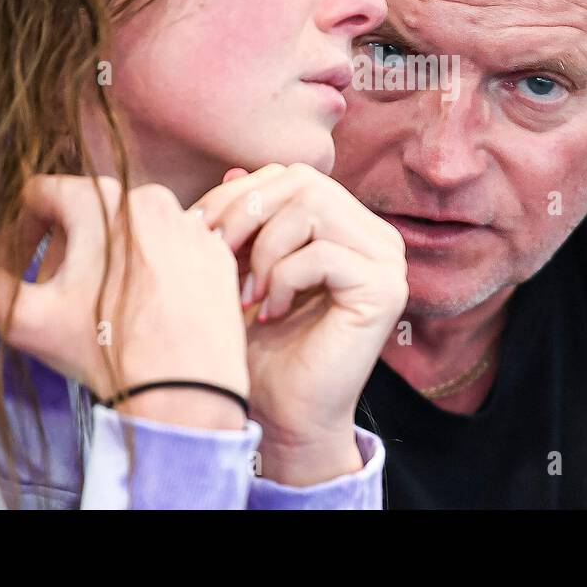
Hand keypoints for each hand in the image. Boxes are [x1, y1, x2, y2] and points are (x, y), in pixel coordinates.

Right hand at [0, 175, 249, 430]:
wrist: (187, 389)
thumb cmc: (103, 348)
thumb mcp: (26, 316)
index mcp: (101, 199)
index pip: (39, 194)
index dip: (16, 230)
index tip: (13, 267)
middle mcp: (152, 197)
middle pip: (87, 212)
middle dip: (62, 248)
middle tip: (55, 294)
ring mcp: (191, 223)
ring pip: (131, 229)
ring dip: (107, 257)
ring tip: (101, 306)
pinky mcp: (217, 251)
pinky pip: (172, 248)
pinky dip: (153, 270)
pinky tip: (145, 309)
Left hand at [192, 163, 407, 483]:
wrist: (285, 416)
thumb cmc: (261, 348)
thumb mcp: (242, 271)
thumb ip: (246, 223)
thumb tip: (232, 171)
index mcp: (347, 224)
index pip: (292, 176)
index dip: (239, 195)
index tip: (198, 235)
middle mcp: (375, 235)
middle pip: (304, 181)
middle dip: (246, 214)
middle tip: (215, 257)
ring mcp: (387, 260)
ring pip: (314, 207)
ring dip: (265, 249)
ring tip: (248, 294)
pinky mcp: (386, 289)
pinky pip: (324, 253)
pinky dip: (284, 279)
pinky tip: (270, 313)